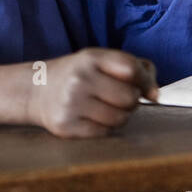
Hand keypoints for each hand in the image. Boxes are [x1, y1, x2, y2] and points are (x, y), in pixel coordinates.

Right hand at [27, 48, 156, 137]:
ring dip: (120, 116)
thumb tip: (155, 94)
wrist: (36, 90)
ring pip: (120, 118)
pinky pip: (104, 133)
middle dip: (131, 100)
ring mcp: (71, 104)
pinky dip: (105, 128)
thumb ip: (134, 68)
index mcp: (90, 58)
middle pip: (130, 98)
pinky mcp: (66, 126)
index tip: (148, 90)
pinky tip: (93, 118)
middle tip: (119, 98)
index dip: (146, 81)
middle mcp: (79, 79)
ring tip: (107, 108)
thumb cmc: (79, 75)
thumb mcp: (100, 61)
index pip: (132, 69)